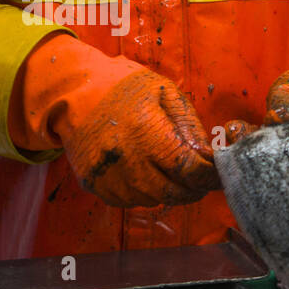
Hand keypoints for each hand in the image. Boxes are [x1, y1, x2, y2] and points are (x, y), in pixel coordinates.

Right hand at [11, 35, 218, 206]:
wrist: (70, 93)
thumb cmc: (121, 87)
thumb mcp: (163, 92)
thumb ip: (189, 125)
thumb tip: (209, 154)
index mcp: (146, 133)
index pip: (189, 170)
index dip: (209, 176)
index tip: (217, 173)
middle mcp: (125, 160)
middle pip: (173, 192)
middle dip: (193, 189)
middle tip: (200, 179)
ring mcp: (107, 176)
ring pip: (152, 200)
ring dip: (168, 190)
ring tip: (170, 170)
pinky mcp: (93, 185)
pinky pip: (129, 201)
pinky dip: (144, 192)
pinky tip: (144, 171)